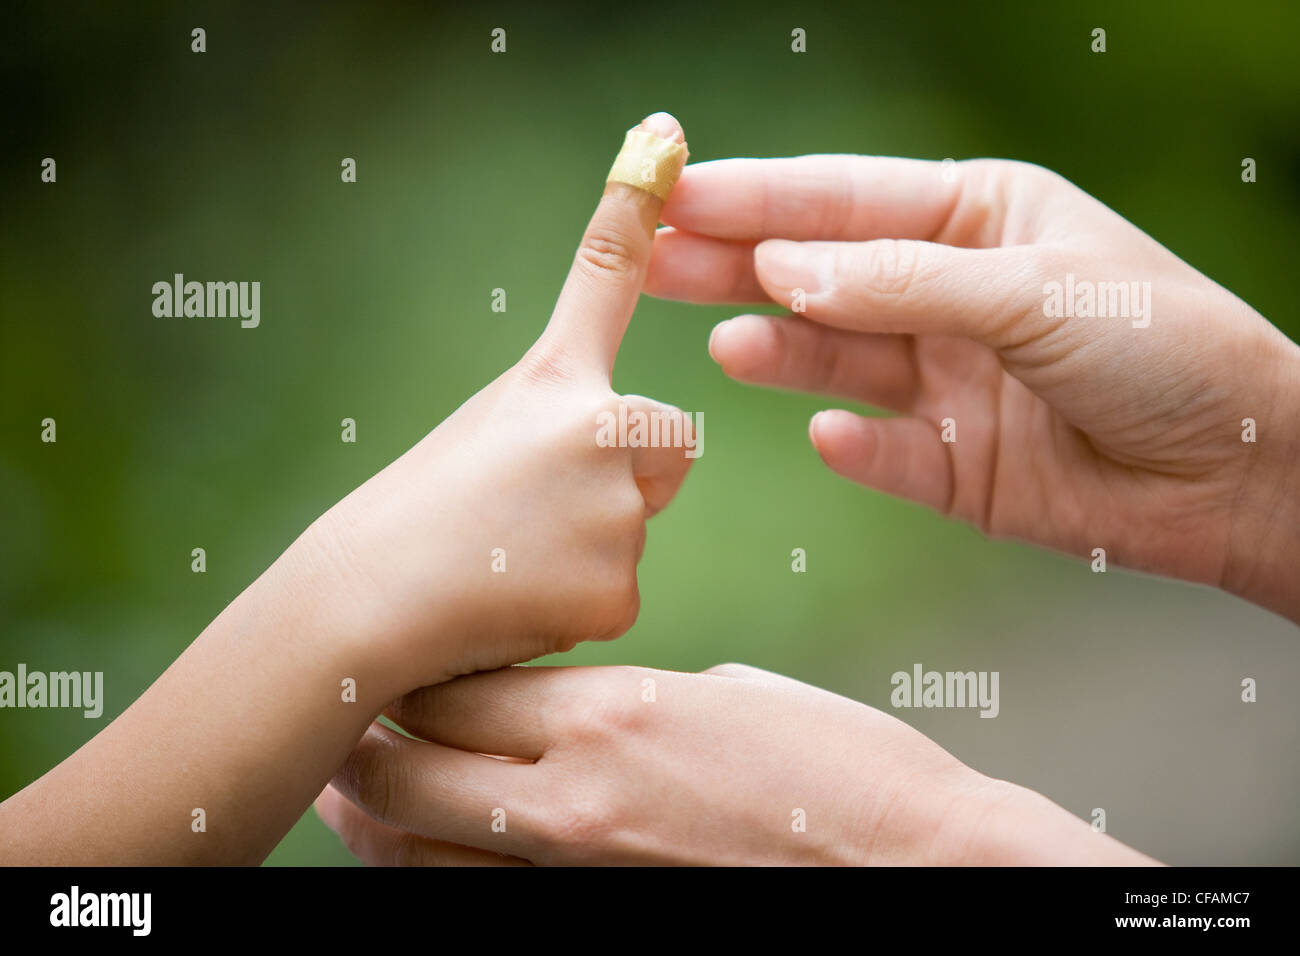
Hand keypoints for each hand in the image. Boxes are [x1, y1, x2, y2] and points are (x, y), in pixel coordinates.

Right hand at [293, 113, 695, 695]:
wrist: (361, 608)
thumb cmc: (411, 516)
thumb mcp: (487, 432)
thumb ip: (566, 418)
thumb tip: (633, 436)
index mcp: (553, 379)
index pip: (604, 276)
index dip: (635, 206)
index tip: (665, 133)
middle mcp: (599, 428)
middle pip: (668, 446)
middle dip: (627, 474)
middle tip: (534, 510)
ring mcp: (614, 509)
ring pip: (636, 527)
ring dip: (589, 546)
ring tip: (506, 561)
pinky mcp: (616, 588)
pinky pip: (618, 592)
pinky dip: (576, 604)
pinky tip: (516, 604)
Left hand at [315, 663, 1155, 864]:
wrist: (915, 861)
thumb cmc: (840, 761)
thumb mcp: (730, 692)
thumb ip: (630, 703)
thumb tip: (578, 712)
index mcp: (611, 713)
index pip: (456, 692)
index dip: (408, 681)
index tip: (390, 666)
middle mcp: (574, 797)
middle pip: (411, 778)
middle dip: (362, 758)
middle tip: (331, 741)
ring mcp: (580, 872)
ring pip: (428, 858)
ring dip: (375, 831)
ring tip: (343, 806)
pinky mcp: (602, 913)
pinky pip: (487, 898)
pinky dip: (443, 876)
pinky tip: (425, 864)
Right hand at [648, 156, 1299, 621]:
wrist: (1243, 475)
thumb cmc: (1166, 345)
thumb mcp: (1035, 290)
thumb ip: (905, 284)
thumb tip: (784, 270)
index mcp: (977, 218)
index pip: (845, 199)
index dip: (757, 196)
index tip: (676, 196)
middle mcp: (948, 293)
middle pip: (819, 274)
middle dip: (738, 266)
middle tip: (652, 265)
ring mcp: (945, 379)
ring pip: (837, 358)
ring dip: (782, 349)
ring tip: (724, 343)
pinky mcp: (951, 463)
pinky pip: (884, 451)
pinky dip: (854, 446)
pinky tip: (825, 433)